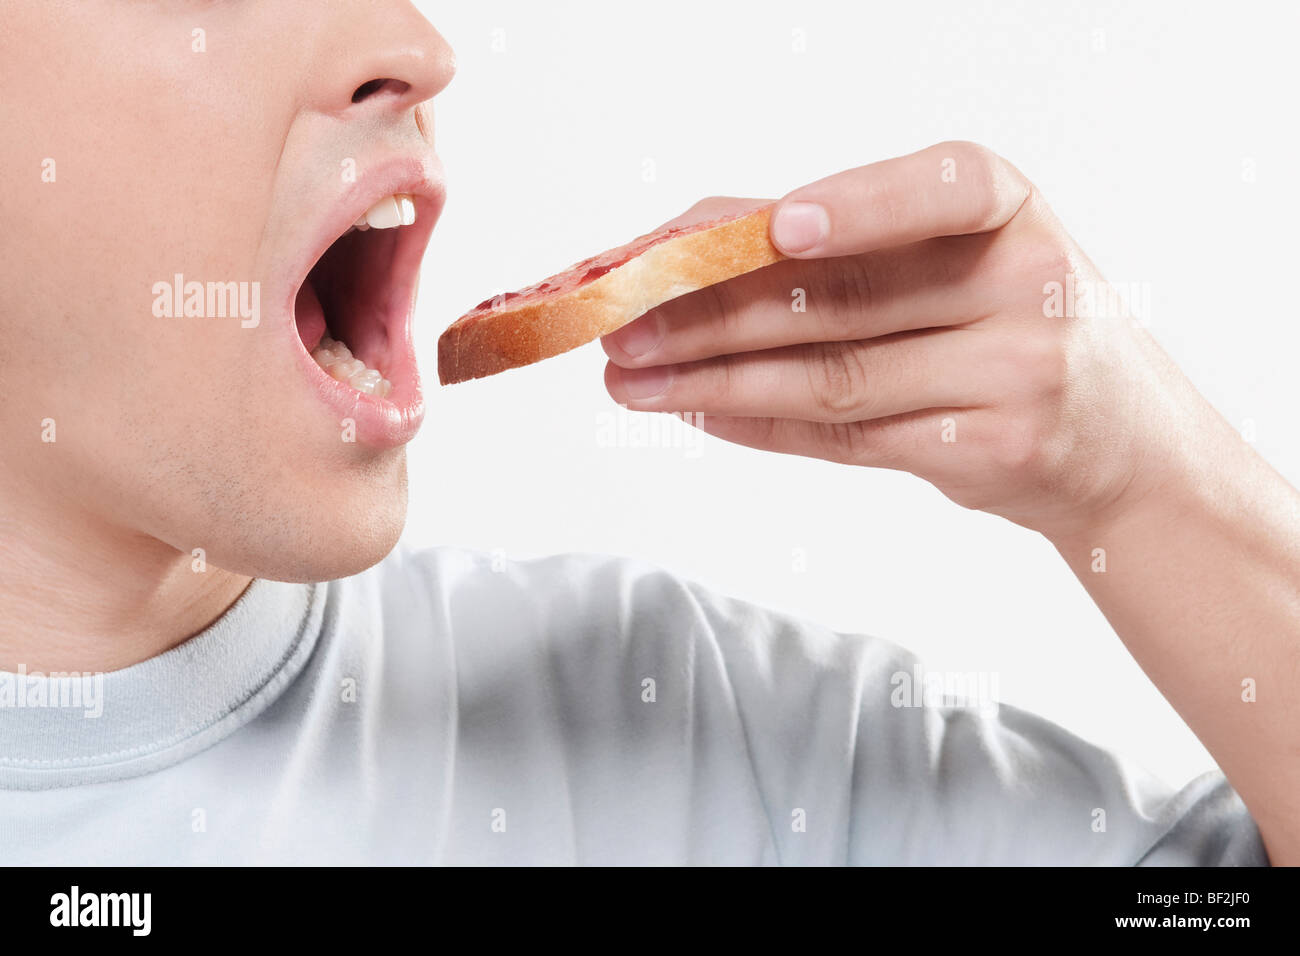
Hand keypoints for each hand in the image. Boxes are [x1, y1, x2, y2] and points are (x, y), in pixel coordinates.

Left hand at [601, 141, 1208, 539]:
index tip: (772, 225)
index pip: (935, 190)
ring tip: (632, 378)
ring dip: (714, 381)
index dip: (857, 205)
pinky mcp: (991, 454)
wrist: (1120, 441)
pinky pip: (850, 440)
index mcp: (1009, 212)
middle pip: (845, 299)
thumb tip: (688, 237)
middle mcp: (1025, 287)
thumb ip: (840, 241)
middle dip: (712, 312)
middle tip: (622, 322)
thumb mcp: (958, 259)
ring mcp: (1016, 377)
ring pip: (833, 379)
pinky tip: (698, 414)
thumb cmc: (1012, 325)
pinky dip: (762, 426)